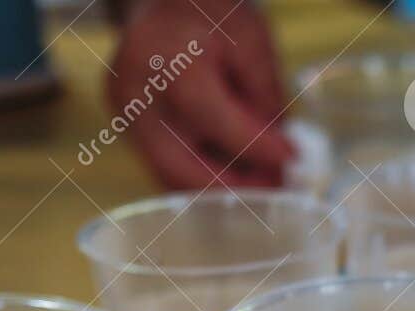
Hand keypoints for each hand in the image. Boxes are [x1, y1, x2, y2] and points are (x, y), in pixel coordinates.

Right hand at [109, 0, 293, 188]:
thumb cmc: (209, 14)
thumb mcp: (252, 44)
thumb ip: (265, 99)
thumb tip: (280, 156)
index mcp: (171, 66)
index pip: (218, 123)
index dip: (258, 149)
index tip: (291, 160)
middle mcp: (136, 94)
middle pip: (182, 168)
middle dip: (233, 189)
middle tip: (274, 189)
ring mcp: (124, 111)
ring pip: (171, 175)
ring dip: (217, 188)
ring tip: (259, 179)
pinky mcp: (123, 122)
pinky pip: (163, 164)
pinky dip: (200, 174)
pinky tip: (233, 168)